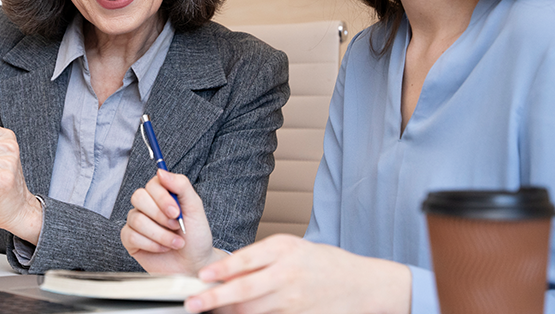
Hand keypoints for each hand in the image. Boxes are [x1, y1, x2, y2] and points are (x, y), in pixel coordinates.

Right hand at [120, 169, 226, 275]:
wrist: (194, 264)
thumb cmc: (196, 236)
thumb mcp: (195, 208)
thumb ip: (181, 185)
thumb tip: (161, 171)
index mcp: (162, 194)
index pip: (152, 184)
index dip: (162, 197)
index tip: (177, 212)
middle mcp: (147, 206)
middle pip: (138, 197)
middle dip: (160, 215)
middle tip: (176, 226)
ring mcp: (137, 222)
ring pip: (136, 219)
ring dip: (160, 234)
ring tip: (176, 242)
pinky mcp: (130, 239)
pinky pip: (130, 235)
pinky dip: (151, 244)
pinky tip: (163, 248)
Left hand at [184, 234, 410, 313]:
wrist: (361, 284)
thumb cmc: (321, 262)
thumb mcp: (291, 247)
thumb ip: (260, 257)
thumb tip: (225, 271)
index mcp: (285, 249)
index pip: (247, 260)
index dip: (222, 270)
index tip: (203, 276)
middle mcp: (288, 274)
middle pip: (245, 290)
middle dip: (214, 298)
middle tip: (193, 304)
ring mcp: (294, 299)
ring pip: (252, 310)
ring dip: (227, 312)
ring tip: (209, 310)